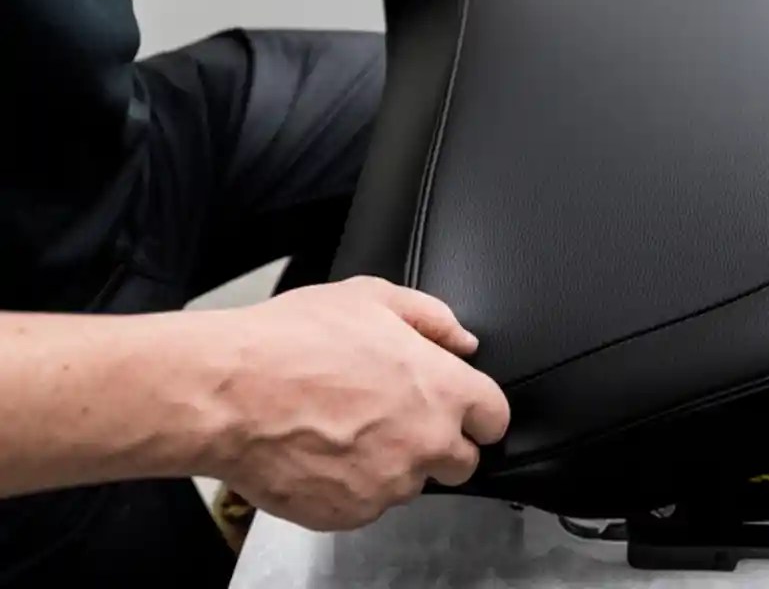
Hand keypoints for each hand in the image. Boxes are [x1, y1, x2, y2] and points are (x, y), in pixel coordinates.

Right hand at [204, 276, 508, 531]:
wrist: (228, 393)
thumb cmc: (292, 341)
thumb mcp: (371, 298)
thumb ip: (431, 318)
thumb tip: (462, 340)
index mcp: (443, 390)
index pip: (496, 419)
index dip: (478, 412)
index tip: (461, 410)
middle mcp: (427, 443)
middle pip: (462, 462)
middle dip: (440, 444)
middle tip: (397, 420)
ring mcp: (390, 484)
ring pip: (410, 484)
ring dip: (392, 464)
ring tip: (345, 429)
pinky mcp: (351, 513)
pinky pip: (366, 504)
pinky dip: (351, 486)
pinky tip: (322, 452)